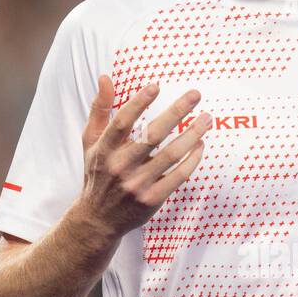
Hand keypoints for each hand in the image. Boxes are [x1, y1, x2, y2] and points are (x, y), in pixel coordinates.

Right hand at [78, 74, 210, 235]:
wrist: (98, 219)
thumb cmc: (98, 173)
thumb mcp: (90, 141)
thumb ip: (100, 109)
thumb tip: (106, 77)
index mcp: (104, 150)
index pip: (122, 122)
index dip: (139, 103)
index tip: (157, 86)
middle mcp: (120, 167)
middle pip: (152, 135)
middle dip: (176, 112)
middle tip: (196, 94)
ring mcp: (137, 184)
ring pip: (170, 155)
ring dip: (192, 135)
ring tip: (207, 119)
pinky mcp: (151, 200)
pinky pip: (178, 177)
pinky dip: (191, 160)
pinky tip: (201, 145)